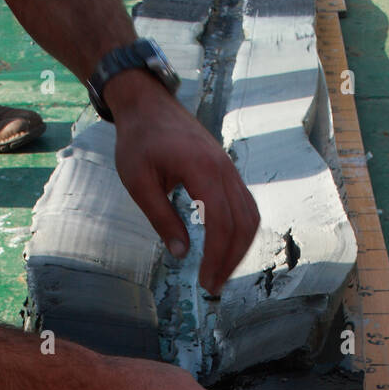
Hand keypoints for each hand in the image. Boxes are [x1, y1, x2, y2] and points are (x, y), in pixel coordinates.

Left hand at [108, 72, 259, 295]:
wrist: (148, 103)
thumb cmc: (138, 140)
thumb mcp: (139, 183)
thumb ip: (162, 218)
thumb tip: (182, 254)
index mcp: (202, 169)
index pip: (222, 222)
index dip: (217, 257)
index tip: (205, 282)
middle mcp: (224, 168)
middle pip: (243, 222)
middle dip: (231, 259)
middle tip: (213, 285)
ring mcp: (229, 168)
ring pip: (250, 214)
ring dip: (240, 247)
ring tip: (221, 272)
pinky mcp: (227, 170)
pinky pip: (245, 204)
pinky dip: (241, 230)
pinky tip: (226, 247)